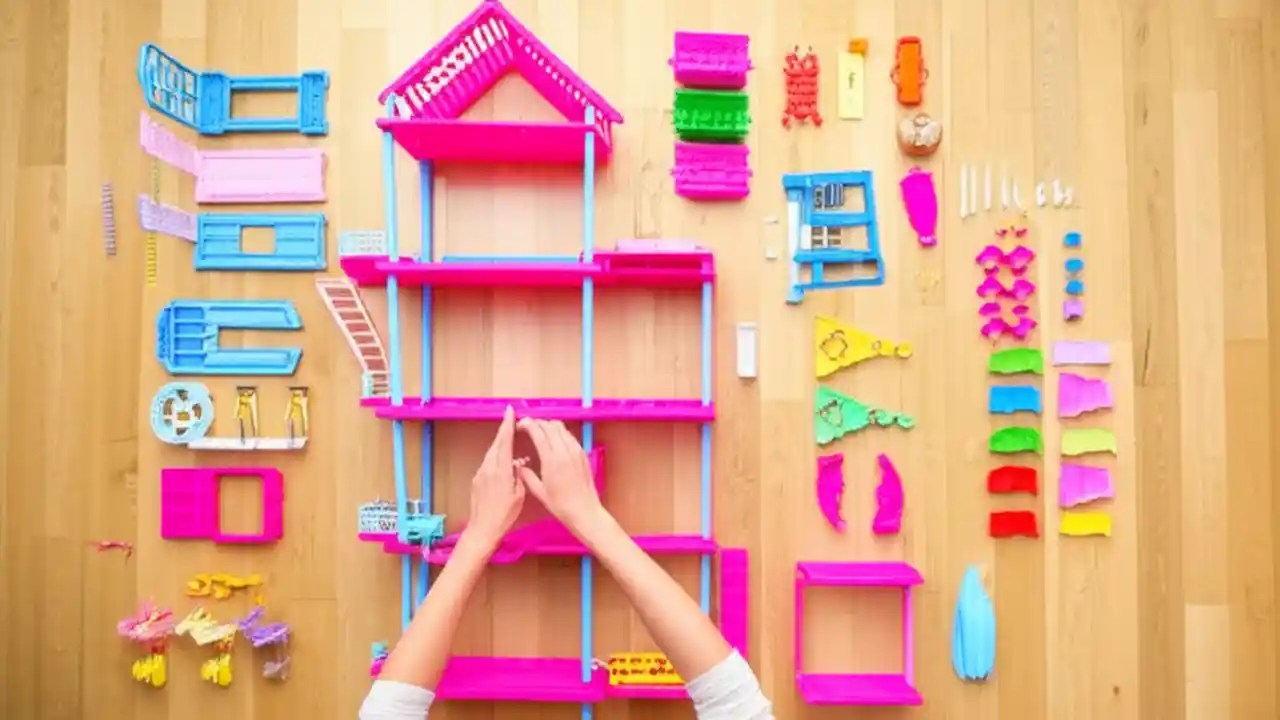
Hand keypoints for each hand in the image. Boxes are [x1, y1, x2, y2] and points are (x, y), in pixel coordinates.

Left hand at [462, 406, 524, 551]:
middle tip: (511, 420)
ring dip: (500, 444)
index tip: (510, 411)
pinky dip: (496, 457)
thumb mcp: (518, 495)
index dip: (507, 425)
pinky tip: (503, 461)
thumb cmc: (504, 515)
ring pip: (491, 453)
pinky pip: (488, 462)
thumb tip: (517, 463)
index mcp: (500, 470)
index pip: (504, 442)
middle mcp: (488, 468)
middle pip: (496, 444)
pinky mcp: (476, 479)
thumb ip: (518, 475)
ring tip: (510, 438)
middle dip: (504, 431)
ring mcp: (480, 473)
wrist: (482, 528)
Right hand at [515, 419, 605, 537]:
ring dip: (549, 425)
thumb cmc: (561, 505)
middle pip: (550, 426)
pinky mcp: (583, 454)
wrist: (585, 511)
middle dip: (537, 423)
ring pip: (561, 428)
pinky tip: (554, 439)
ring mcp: (576, 451)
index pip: (538, 432)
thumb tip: (519, 466)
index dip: (528, 424)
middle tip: (527, 426)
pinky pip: (570, 436)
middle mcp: (565, 451)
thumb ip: (528, 477)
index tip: (520, 424)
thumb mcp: (540, 492)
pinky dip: (560, 432)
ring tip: (540, 430)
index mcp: (551, 460)